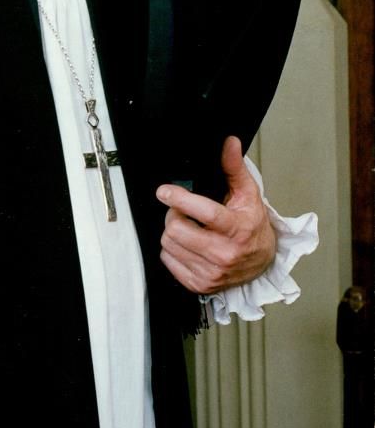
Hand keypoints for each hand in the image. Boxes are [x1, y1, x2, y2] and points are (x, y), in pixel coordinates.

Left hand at [155, 136, 276, 294]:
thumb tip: (229, 142)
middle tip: (182, 210)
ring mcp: (211, 272)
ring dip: (172, 231)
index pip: (204, 213)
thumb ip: (234, 167)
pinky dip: (172, 250)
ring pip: (169, 244)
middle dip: (174, 214)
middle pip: (177, 229)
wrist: (263, 262)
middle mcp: (224, 254)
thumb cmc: (253, 225)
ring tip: (188, 226)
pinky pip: (168, 260)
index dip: (180, 200)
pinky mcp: (200, 284)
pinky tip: (187, 244)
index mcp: (236, 229)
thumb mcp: (248, 194)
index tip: (165, 191)